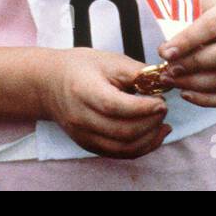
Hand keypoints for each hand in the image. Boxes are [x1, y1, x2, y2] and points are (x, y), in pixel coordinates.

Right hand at [41, 48, 171, 158]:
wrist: (49, 84)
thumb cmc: (82, 67)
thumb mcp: (109, 61)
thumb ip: (138, 72)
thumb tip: (166, 81)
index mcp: (85, 91)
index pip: (116, 107)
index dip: (143, 108)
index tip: (162, 101)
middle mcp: (81, 118)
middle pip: (122, 131)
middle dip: (151, 122)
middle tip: (164, 108)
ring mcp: (83, 136)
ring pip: (123, 148)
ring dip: (149, 138)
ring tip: (163, 123)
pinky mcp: (88, 145)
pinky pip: (119, 154)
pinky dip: (141, 147)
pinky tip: (154, 134)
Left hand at [159, 0, 215, 108]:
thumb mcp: (204, 9)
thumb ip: (185, 24)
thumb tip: (166, 50)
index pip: (212, 26)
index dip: (186, 41)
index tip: (164, 52)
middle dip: (191, 65)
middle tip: (169, 69)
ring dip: (194, 84)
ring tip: (172, 81)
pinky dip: (206, 100)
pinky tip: (186, 94)